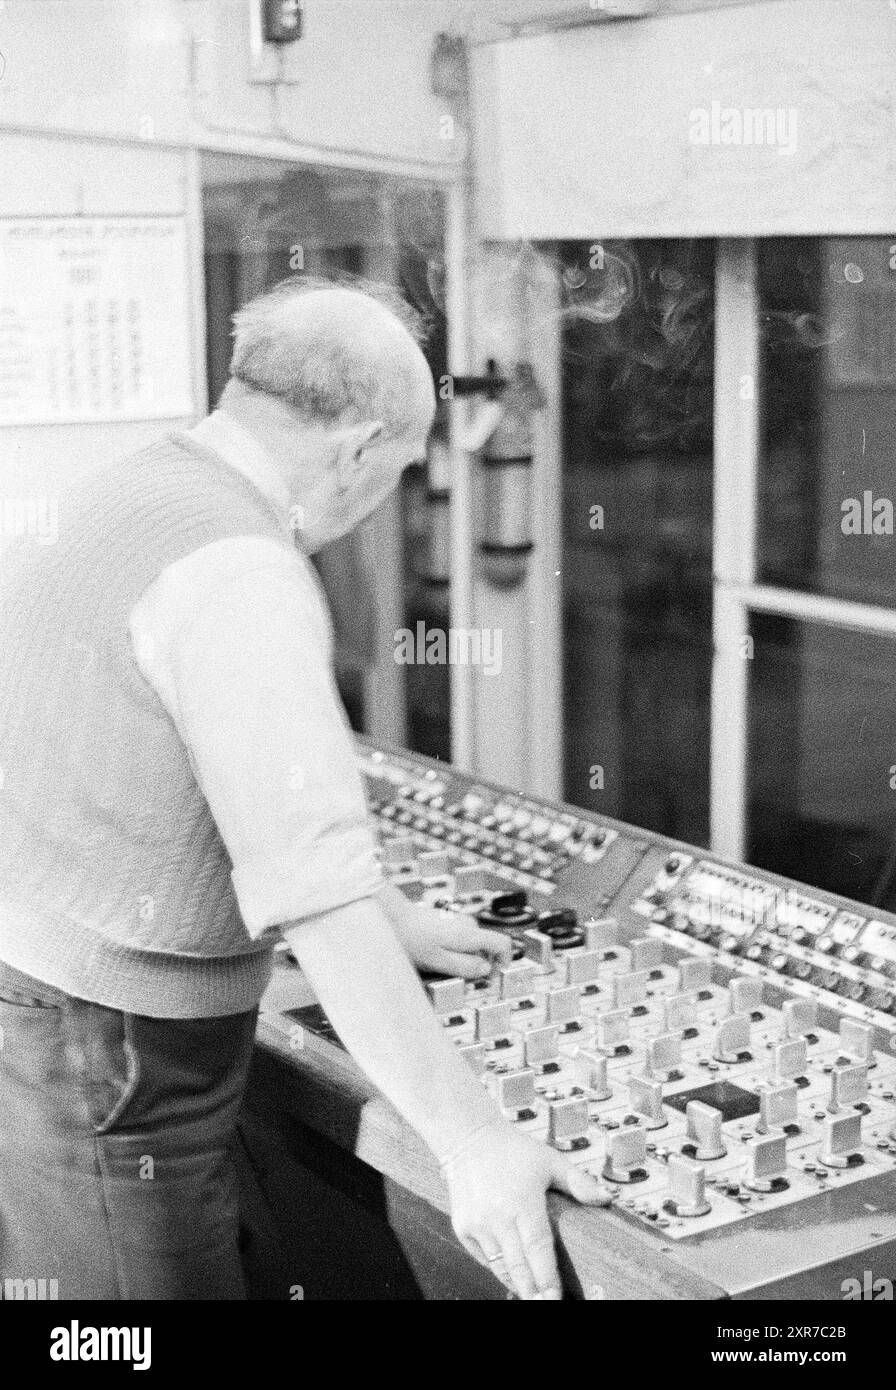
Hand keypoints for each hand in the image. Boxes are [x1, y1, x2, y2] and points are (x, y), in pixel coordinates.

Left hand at [390, 903, 512, 979]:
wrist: (391, 918)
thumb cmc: (411, 939)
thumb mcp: (439, 961)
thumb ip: (465, 966)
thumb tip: (486, 970)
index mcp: (469, 934)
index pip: (503, 944)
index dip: (504, 962)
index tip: (492, 976)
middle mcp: (467, 925)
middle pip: (487, 947)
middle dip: (479, 964)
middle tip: (461, 977)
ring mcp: (457, 921)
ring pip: (472, 944)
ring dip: (465, 957)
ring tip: (443, 967)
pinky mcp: (446, 923)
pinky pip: (460, 939)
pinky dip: (454, 950)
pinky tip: (435, 956)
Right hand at [442, 1120, 611, 1299]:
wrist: (467, 1137)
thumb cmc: (512, 1150)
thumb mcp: (550, 1161)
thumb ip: (579, 1182)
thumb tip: (606, 1198)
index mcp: (523, 1202)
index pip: (538, 1250)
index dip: (548, 1279)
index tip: (556, 1298)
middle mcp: (497, 1217)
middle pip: (519, 1268)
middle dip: (534, 1293)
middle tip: (547, 1304)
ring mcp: (477, 1225)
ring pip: (500, 1268)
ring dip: (518, 1284)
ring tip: (533, 1295)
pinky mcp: (463, 1228)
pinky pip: (484, 1259)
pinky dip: (498, 1268)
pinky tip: (514, 1274)